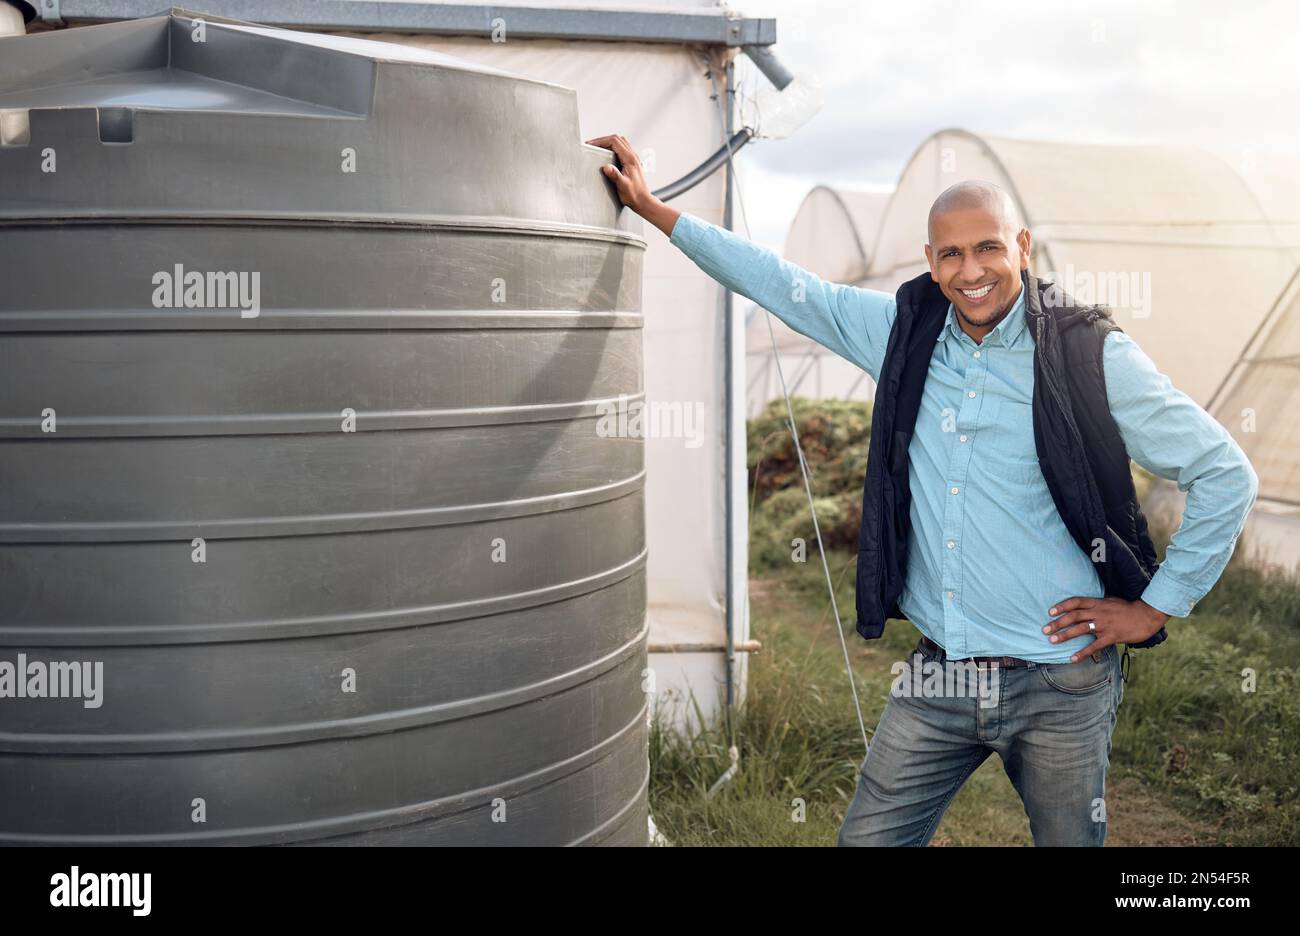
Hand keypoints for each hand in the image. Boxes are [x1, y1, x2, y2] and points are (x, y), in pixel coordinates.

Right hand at [584, 134, 651, 211]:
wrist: (643, 201)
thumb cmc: (634, 195)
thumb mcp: (623, 186)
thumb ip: (615, 175)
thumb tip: (606, 167)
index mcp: (630, 159)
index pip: (614, 141)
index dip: (601, 141)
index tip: (591, 144)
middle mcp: (633, 156)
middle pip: (617, 139)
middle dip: (603, 140)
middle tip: (592, 144)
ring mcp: (633, 159)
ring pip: (620, 142)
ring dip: (608, 142)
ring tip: (598, 147)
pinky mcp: (632, 163)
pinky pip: (622, 149)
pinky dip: (613, 147)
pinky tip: (607, 154)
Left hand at [1043, 596, 1169, 661]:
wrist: (1147, 615)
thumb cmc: (1127, 608)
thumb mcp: (1110, 600)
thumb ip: (1096, 603)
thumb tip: (1084, 605)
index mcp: (1098, 603)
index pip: (1076, 602)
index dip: (1062, 606)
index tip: (1050, 612)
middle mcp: (1099, 613)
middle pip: (1074, 616)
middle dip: (1058, 623)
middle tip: (1044, 630)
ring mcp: (1105, 625)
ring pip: (1081, 630)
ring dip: (1065, 636)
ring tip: (1052, 641)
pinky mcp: (1112, 637)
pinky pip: (1094, 646)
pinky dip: (1083, 653)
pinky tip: (1073, 658)